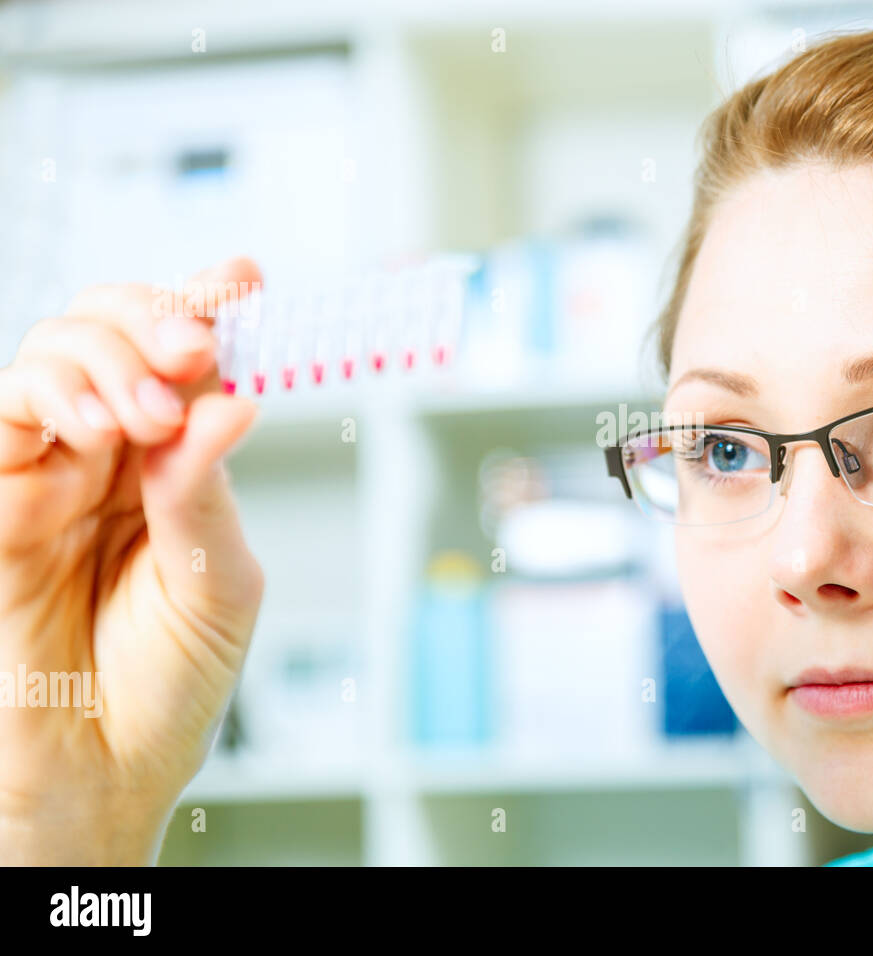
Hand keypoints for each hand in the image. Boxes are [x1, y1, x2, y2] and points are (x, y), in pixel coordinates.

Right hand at [0, 259, 265, 862]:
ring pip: (54, 352)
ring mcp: (47, 471)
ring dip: (110, 355)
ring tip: (154, 411)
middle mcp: (109, 455)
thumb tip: (232, 401)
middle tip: (198, 346)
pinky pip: (4, 413)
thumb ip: (209, 490)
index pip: (184, 362)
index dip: (206, 308)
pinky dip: (54, 395)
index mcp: (173, 464)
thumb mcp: (219, 582)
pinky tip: (105, 425)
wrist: (105, 771)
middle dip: (158, 318)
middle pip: (115, 333)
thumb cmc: (170, 684)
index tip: (242, 279)